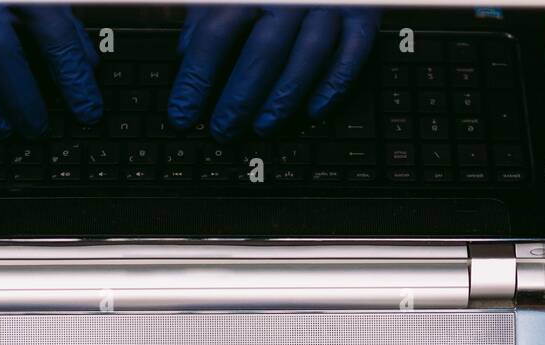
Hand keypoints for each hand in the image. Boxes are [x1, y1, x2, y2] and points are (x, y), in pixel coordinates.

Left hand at [167, 5, 381, 140]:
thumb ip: (205, 11)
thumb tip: (184, 55)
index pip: (214, 34)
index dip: (195, 79)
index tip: (182, 114)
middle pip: (262, 52)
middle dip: (239, 99)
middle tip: (222, 131)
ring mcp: (329, 2)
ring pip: (308, 56)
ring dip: (283, 99)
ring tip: (262, 128)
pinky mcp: (363, 11)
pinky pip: (352, 53)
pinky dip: (334, 85)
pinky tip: (314, 111)